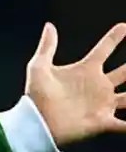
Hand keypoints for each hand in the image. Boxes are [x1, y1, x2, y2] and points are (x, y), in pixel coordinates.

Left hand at [24, 22, 125, 146]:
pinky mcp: (103, 121)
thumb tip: (49, 26)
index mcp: (86, 71)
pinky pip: (124, 125)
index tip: (125, 26)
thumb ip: (47, 47)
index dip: (115, 37)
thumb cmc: (36, 97)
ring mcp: (102, 104)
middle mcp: (98, 86)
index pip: (105, 49)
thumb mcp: (39, 68)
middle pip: (125, 72)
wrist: (35, 124)